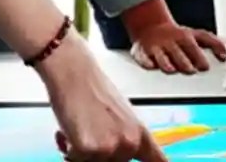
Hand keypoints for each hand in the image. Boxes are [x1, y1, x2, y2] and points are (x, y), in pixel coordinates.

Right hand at [37, 33, 167, 161]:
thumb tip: (124, 151)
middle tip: (90, 131)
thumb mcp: (119, 115)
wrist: (73, 72)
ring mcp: (110, 148)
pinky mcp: (89, 149)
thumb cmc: (92, 88)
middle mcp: (129, 143)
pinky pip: (74, 159)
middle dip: (99, 154)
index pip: (157, 160)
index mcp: (140, 133)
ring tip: (80, 127)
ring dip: (81, 151)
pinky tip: (68, 129)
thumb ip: (125, 136)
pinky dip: (67, 147)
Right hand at [131, 22, 225, 73]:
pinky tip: (151, 65)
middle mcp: (170, 43)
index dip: (199, 57)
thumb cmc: (178, 35)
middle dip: (184, 63)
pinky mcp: (142, 53)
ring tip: (172, 69)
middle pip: (177, 54)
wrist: (151, 26)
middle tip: (190, 70)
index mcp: (184, 38)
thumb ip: (214, 44)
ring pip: (161, 57)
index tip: (204, 67)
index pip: (193, 47)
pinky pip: (144, 58)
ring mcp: (156, 48)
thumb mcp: (197, 35)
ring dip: (166, 63)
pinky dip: (147, 62)